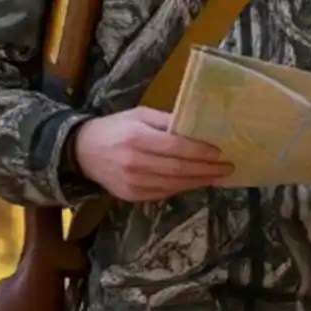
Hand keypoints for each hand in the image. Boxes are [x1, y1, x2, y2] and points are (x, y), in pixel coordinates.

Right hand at [73, 107, 232, 201]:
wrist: (83, 151)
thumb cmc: (115, 128)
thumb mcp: (139, 114)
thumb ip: (166, 121)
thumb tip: (196, 127)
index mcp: (137, 138)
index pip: (175, 148)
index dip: (199, 152)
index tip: (219, 152)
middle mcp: (134, 162)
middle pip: (178, 169)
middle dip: (206, 170)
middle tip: (228, 168)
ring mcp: (132, 182)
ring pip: (173, 184)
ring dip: (198, 181)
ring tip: (217, 177)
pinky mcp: (131, 196)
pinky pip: (163, 193)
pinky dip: (182, 188)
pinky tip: (195, 182)